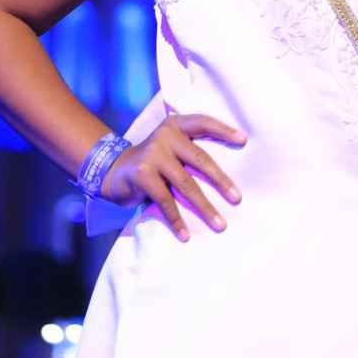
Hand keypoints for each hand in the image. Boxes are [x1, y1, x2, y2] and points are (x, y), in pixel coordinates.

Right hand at [98, 113, 246, 241]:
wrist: (114, 171)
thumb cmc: (153, 162)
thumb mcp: (170, 148)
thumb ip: (190, 151)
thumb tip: (227, 178)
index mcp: (175, 125)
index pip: (203, 122)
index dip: (223, 130)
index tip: (243, 140)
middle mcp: (165, 135)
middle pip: (200, 159)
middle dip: (221, 181)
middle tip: (237, 199)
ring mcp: (152, 154)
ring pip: (186, 183)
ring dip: (204, 207)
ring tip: (220, 224)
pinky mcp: (143, 175)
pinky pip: (166, 201)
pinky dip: (176, 220)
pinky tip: (185, 235)